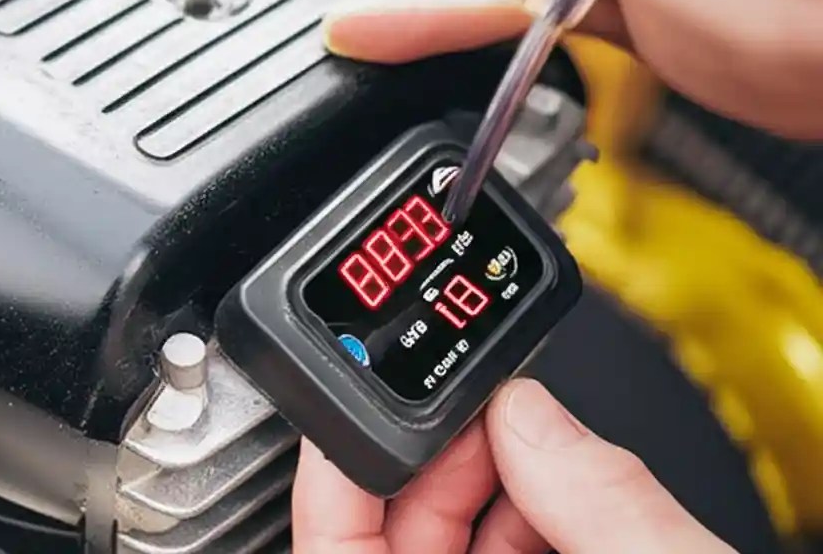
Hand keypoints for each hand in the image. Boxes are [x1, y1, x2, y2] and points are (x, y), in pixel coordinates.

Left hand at [291, 379, 734, 552]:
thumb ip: (599, 504)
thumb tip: (530, 413)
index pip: (328, 540)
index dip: (340, 458)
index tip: (369, 389)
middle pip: (395, 526)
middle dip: (443, 453)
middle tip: (486, 401)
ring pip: (456, 538)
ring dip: (496, 477)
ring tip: (534, 432)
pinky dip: (531, 516)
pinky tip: (565, 486)